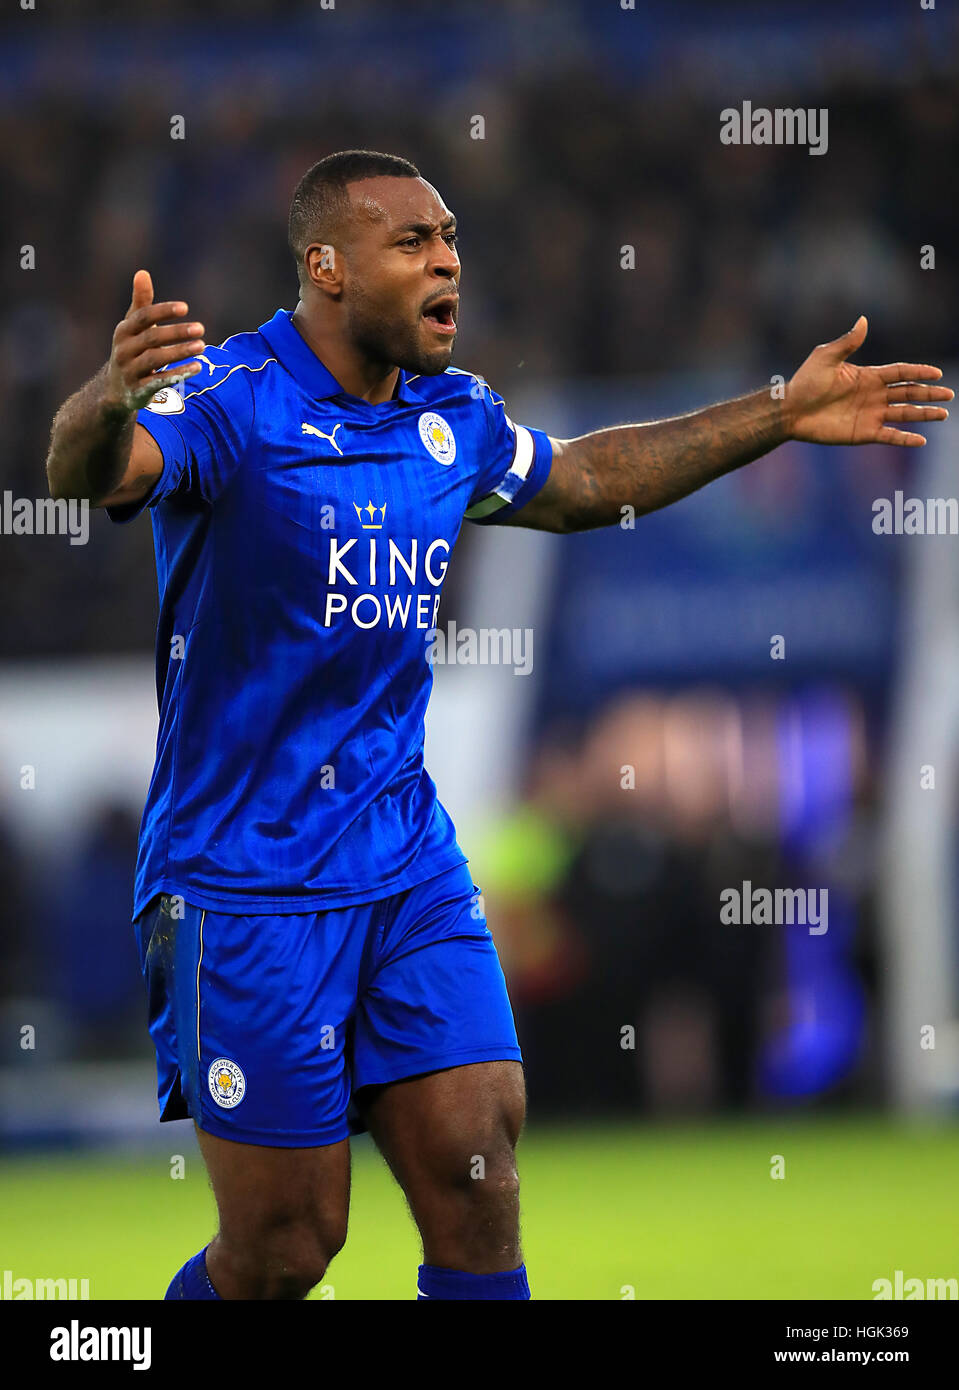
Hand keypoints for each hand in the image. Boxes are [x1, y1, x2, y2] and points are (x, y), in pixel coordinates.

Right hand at [105, 269, 206, 413]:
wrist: (114, 390)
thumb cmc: (131, 350)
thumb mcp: (132, 327)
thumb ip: (141, 303)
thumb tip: (143, 273)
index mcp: (123, 331)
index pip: (143, 317)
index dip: (163, 311)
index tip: (185, 307)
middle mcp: (123, 350)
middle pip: (151, 338)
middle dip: (177, 333)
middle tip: (201, 328)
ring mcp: (130, 371)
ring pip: (156, 360)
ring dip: (180, 353)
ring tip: (202, 345)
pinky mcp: (139, 390)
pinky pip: (159, 381)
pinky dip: (178, 374)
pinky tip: (197, 367)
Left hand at [784, 316, 951, 446]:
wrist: (791, 411)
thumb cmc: (805, 382)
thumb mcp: (826, 357)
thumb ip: (848, 342)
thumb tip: (864, 320)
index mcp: (868, 376)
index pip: (900, 373)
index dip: (919, 373)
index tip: (937, 373)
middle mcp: (873, 396)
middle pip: (908, 393)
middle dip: (929, 393)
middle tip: (948, 395)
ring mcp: (870, 415)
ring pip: (904, 414)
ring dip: (924, 414)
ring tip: (943, 414)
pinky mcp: (863, 433)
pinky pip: (889, 436)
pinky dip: (905, 438)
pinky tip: (921, 439)